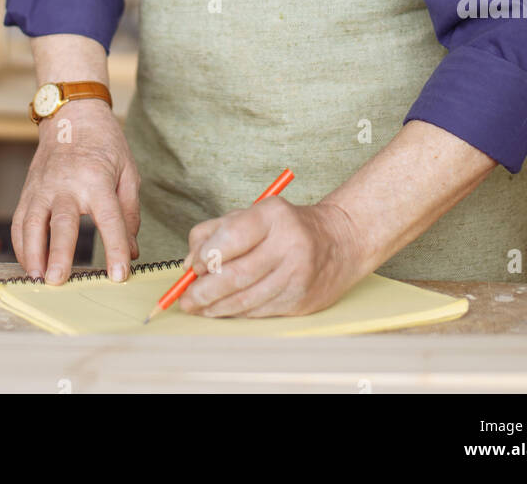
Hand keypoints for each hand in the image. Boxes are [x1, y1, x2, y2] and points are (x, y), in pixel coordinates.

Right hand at [11, 100, 139, 284]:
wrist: (72, 114)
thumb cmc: (104, 143)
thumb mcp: (128, 171)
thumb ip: (129, 213)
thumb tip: (131, 251)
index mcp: (97, 179)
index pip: (109, 219)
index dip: (114, 248)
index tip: (119, 275)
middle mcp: (67, 184)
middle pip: (62, 223)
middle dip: (59, 254)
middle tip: (58, 281)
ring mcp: (43, 187)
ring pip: (31, 224)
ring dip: (32, 254)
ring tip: (38, 279)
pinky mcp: (29, 190)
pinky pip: (19, 221)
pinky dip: (21, 245)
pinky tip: (29, 264)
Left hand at [178, 197, 365, 317]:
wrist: (340, 241)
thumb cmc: (286, 226)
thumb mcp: (253, 213)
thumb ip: (216, 231)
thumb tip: (188, 263)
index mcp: (274, 215)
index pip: (231, 237)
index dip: (206, 256)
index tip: (192, 267)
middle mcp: (289, 244)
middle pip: (236, 275)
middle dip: (204, 291)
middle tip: (186, 299)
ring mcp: (298, 275)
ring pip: (246, 299)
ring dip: (216, 307)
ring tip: (198, 309)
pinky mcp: (302, 300)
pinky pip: (260, 311)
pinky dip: (237, 312)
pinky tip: (225, 310)